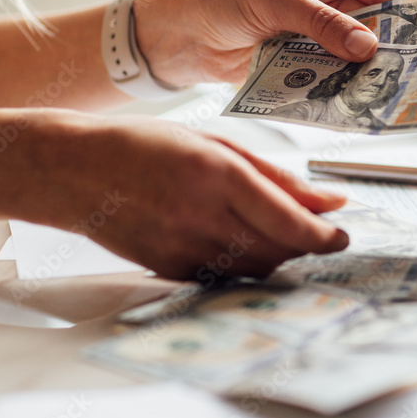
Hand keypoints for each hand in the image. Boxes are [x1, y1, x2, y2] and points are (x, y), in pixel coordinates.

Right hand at [14, 111, 348, 280]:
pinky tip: (240, 240)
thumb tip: (329, 199)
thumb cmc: (145, 146)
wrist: (73, 172)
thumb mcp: (216, 143)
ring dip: (279, 255)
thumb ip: (276, 175)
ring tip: (279, 232)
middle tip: (316, 231)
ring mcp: (183, 248)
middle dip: (305, 245)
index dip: (323, 236)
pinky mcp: (169, 269)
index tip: (343, 236)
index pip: (288, 222)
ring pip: (256, 268)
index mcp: (217, 175)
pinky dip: (245, 262)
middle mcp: (201, 216)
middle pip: (278, 251)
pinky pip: (226, 275)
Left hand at [133, 0, 406, 86]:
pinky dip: (344, 87)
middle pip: (377, 27)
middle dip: (387, 50)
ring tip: (384, 95)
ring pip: (359, 54)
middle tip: (404, 77)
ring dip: (366, 74)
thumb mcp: (276, 3)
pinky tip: (354, 103)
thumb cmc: (223, 0)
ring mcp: (324, 31)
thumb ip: (323, 23)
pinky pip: (337, 74)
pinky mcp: (311, 61)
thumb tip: (367, 46)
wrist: (183, 38)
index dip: (403, 16)